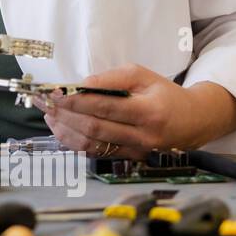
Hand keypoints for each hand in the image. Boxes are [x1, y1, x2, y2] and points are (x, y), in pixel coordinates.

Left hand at [28, 64, 235, 158]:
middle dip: (63, 114)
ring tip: (47, 113)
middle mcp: (142, 136)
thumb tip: (80, 85)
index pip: (104, 107)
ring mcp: (135, 151)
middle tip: (42, 101)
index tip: (53, 91)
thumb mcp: (142, 76)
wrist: (193, 121)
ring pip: (92, 144)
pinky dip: (74, 141)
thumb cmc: (164, 94)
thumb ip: (111, 79)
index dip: (75, 100)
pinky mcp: (129, 159)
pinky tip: (60, 128)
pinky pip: (96, 152)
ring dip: (64, 129)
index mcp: (148, 112)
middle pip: (94, 127)